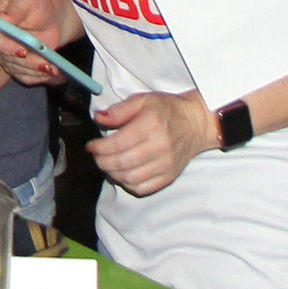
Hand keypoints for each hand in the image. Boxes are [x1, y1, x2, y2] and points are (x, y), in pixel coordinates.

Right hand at [0, 0, 76, 86]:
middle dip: (26, 62)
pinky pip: (26, 77)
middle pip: (5, 58)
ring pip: (17, 69)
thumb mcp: (26, 1)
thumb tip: (4, 18)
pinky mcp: (18, 67)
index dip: (6, 47)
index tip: (23, 51)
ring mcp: (6, 57)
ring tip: (53, 68)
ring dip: (35, 70)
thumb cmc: (36, 6)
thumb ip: (15, 9)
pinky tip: (52, 73)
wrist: (51, 18)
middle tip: (44, 63)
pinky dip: (39, 77)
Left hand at [86, 91, 214, 195]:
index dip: (99, 147)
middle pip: (121, 163)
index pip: (118, 143)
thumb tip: (98, 118)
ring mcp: (166, 164)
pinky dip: (127, 184)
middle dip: (102, 161)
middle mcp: (160, 146)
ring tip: (107, 164)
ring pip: (130, 178)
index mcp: (151, 124)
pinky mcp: (170, 176)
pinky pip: (143, 188)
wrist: (196, 123)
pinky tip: (122, 174)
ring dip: (112, 173)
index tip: (90, 146)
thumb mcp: (142, 100)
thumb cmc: (168, 109)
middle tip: (96, 156)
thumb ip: (119, 110)